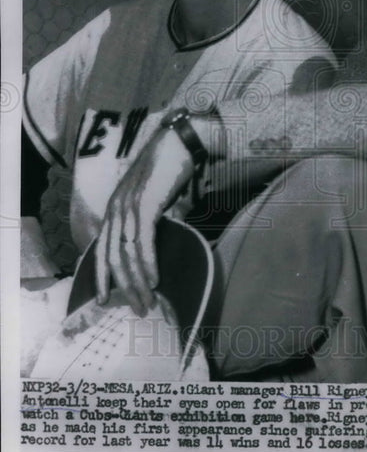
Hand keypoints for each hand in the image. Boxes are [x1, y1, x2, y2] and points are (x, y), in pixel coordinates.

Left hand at [95, 126, 192, 315]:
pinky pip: (143, 241)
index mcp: (115, 208)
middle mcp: (116, 209)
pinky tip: (154, 280)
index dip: (102, 276)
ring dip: (137, 282)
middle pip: (113, 258)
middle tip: (139, 309)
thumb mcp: (158, 199)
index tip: (106, 300)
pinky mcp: (145, 204)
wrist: (180, 142)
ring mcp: (129, 207)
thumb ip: (156, 221)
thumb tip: (162, 243)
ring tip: (149, 301)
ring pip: (127, 253)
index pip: (101, 249)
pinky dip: (148, 263)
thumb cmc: (171, 169)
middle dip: (124, 287)